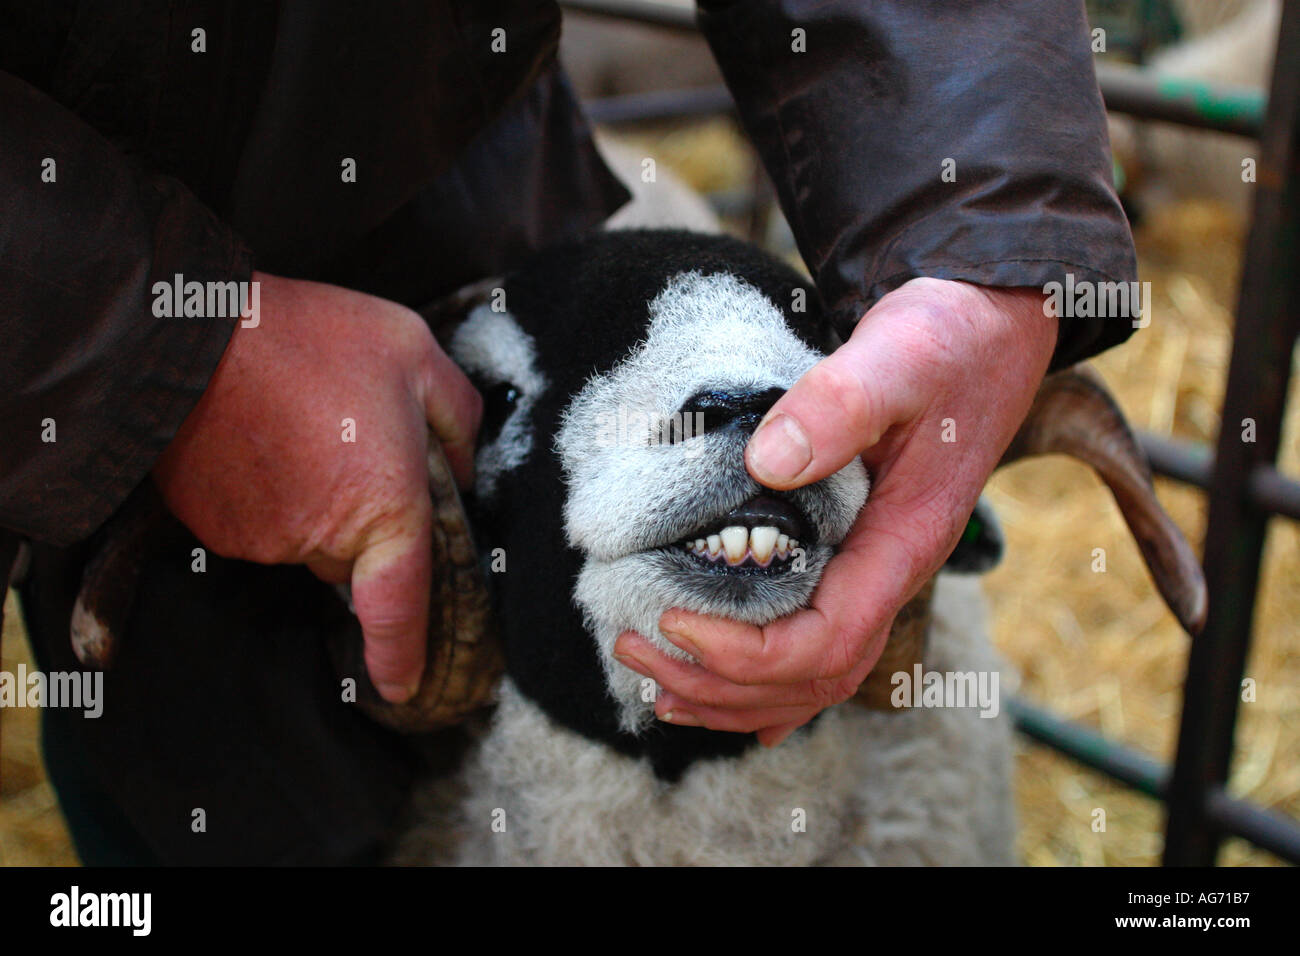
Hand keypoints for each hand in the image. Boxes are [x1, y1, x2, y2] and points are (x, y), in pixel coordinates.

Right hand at [153, 271, 481, 701]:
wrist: (192, 333)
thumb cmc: (313, 339)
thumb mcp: (415, 354)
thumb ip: (456, 420)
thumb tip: (462, 471)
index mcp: (385, 508)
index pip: (400, 606)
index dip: (402, 653)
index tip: (403, 686)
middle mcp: (323, 539)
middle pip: (355, 560)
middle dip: (364, 521)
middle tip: (353, 446)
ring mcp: (262, 539)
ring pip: (307, 540)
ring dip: (315, 501)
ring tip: (305, 427)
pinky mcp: (215, 528)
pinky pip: (259, 526)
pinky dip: (269, 494)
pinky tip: (266, 438)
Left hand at [613, 278, 1054, 744]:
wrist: (985, 329)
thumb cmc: (947, 340)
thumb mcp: (900, 356)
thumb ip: (841, 403)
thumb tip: (766, 462)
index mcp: (902, 544)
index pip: (825, 642)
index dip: (745, 652)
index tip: (673, 618)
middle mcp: (891, 575)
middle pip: (810, 677)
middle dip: (718, 683)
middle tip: (634, 648)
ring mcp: (875, 572)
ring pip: (811, 676)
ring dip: (730, 692)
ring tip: (654, 681)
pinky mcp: (855, 558)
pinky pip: (813, 645)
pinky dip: (761, 680)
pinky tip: (714, 689)